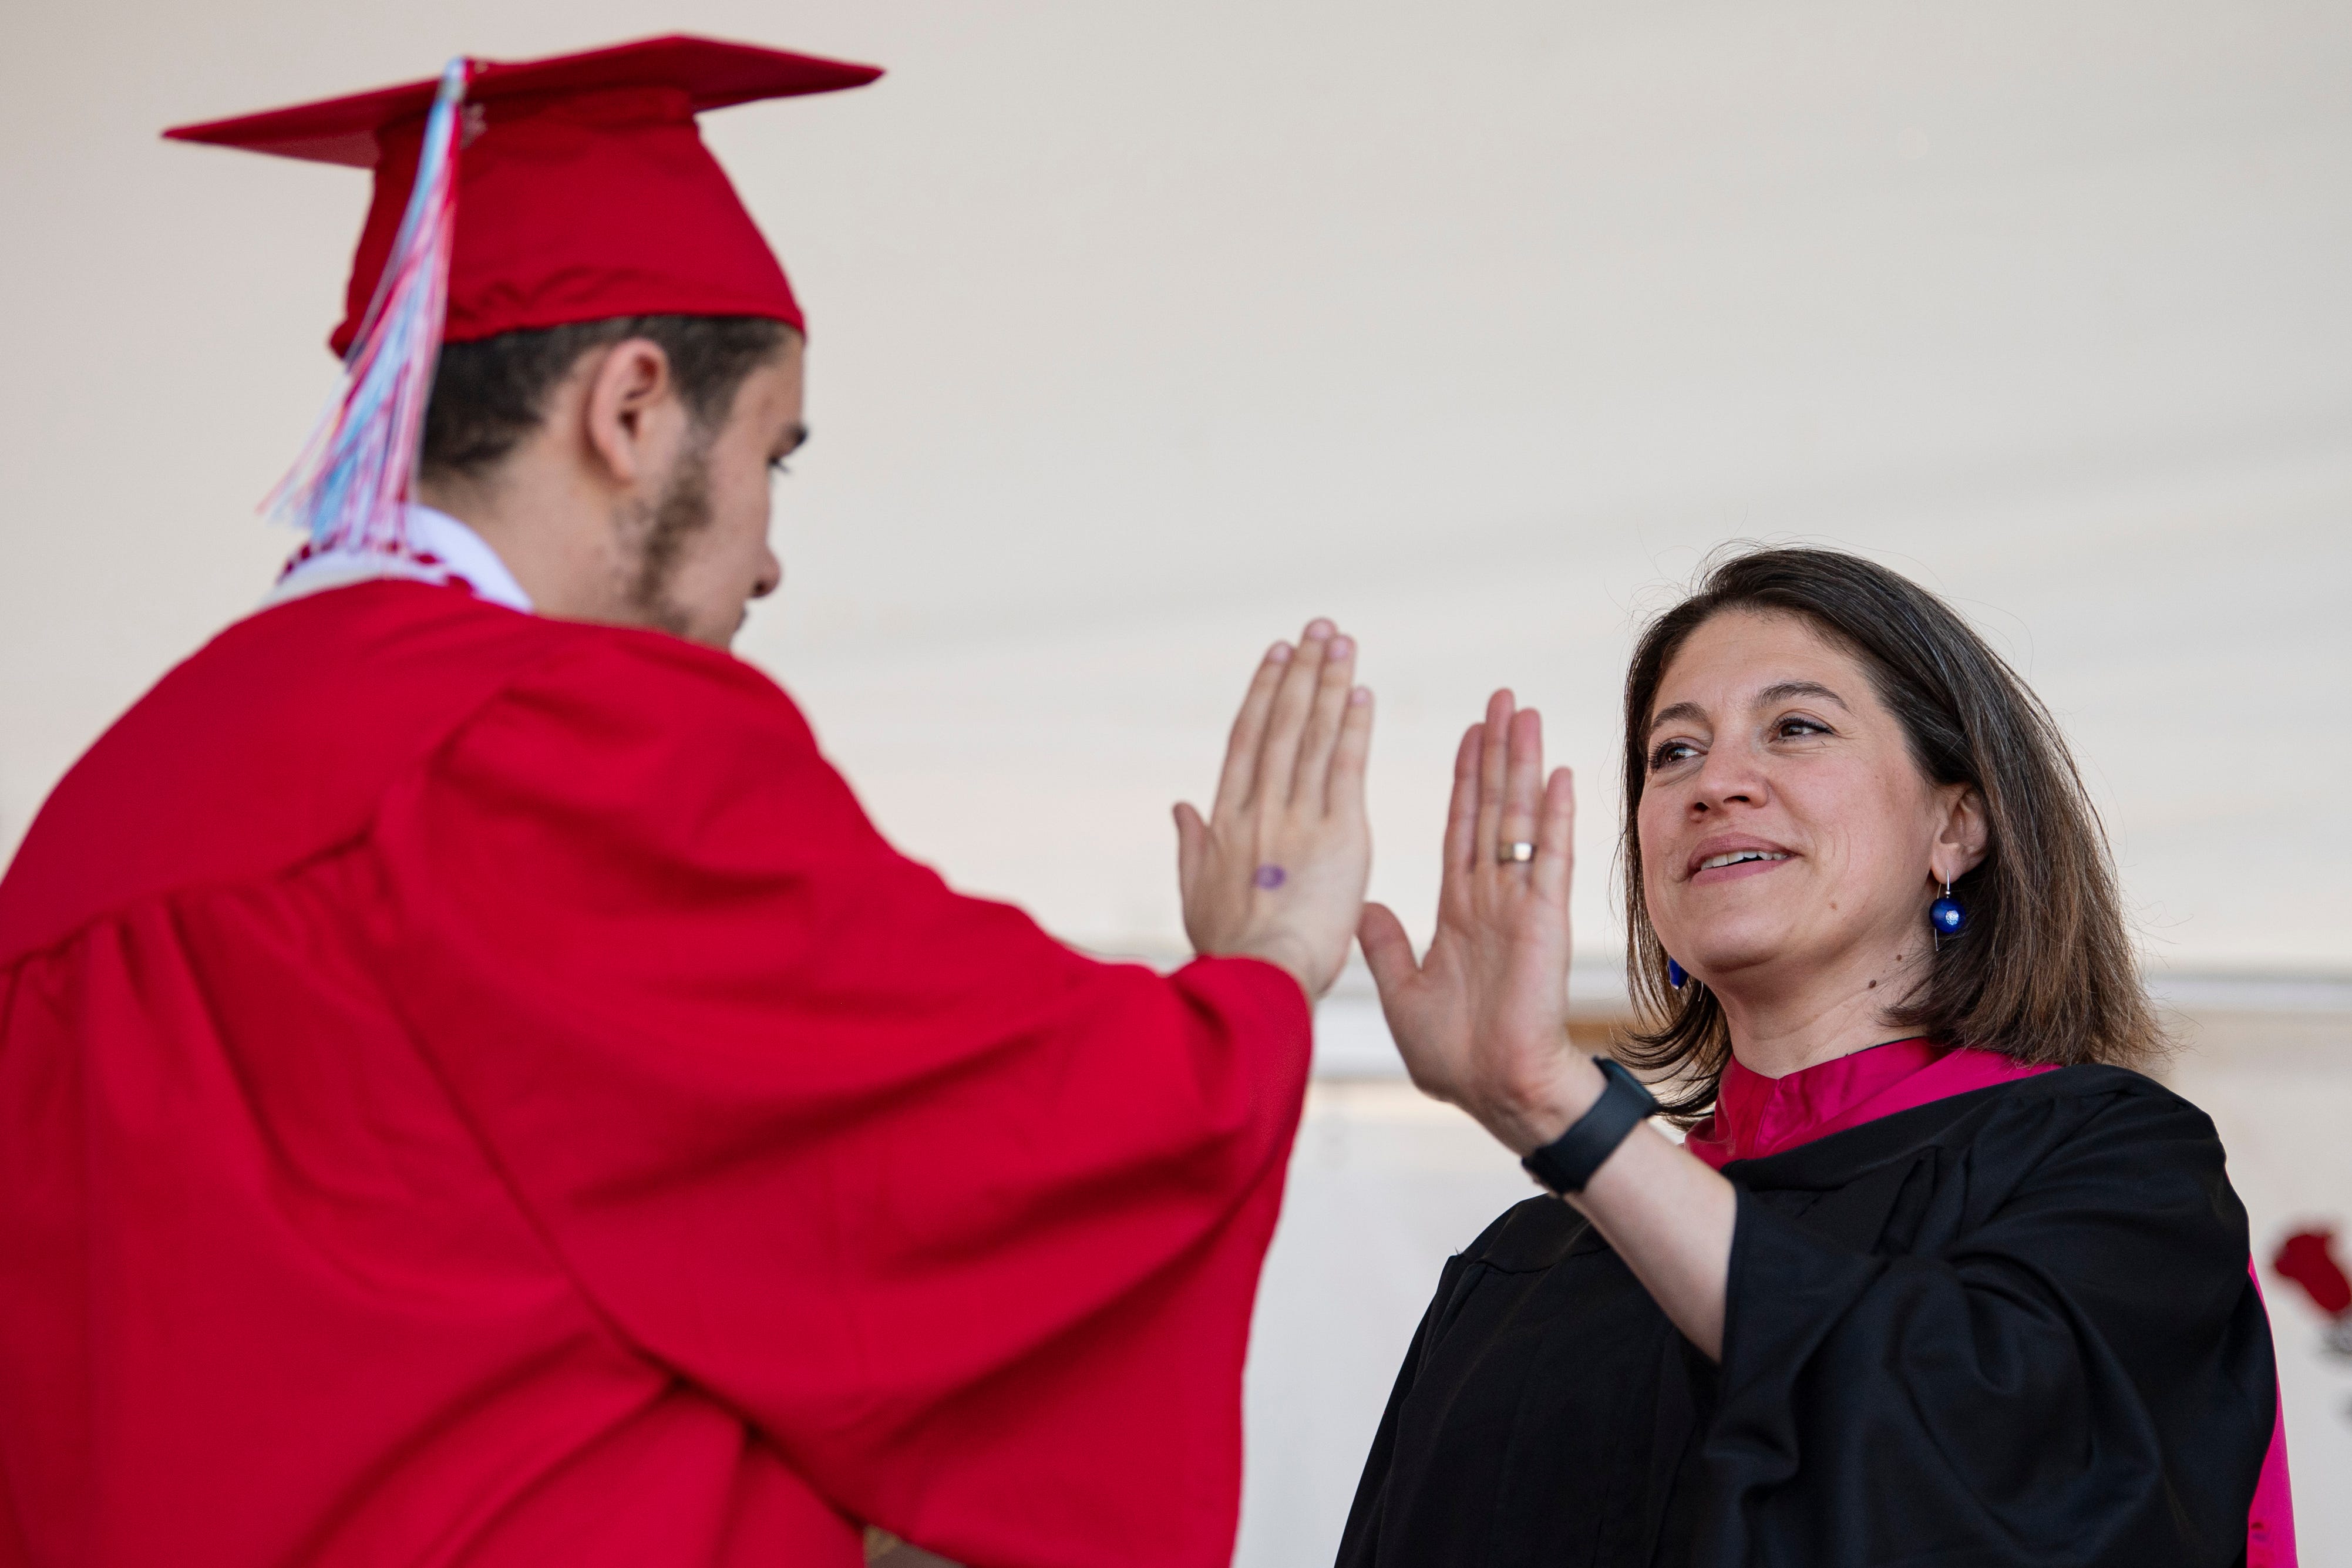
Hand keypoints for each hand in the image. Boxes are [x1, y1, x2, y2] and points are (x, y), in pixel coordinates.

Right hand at [1175, 620, 1373, 998]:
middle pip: (1283, 724)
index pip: (1247, 741)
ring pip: (1315, 735)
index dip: (1262, 693)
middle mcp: (1260, 808)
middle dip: (1301, 671)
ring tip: (1341, 641)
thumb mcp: (1195, 896)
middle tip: (1317, 628)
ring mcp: (1298, 817)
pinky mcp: (1340, 835)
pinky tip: (1362, 692)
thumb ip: (1190, 845)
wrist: (1260, 978)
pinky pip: (1348, 767)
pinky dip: (1354, 726)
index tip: (1276, 656)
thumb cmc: (1229, 951)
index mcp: (1226, 822)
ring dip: (1329, 682)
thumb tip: (1180, 806)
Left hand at [1357, 690, 1598, 1153]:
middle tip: (1501, 699)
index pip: (1460, 829)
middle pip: (1492, 809)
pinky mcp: (1543, 922)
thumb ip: (1384, 945)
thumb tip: (1363, 906)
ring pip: (1519, 821)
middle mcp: (1492, 899)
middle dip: (1496, 753)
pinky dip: (1554, 818)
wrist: (1495, 1092)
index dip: (1464, 780)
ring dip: (1523, 766)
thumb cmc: (1456, 1056)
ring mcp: (1520, 906)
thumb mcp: (1401, 991)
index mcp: (1459, 912)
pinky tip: (1558, 775)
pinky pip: (1548, 860)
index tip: (1469, 733)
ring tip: (1525, 714)